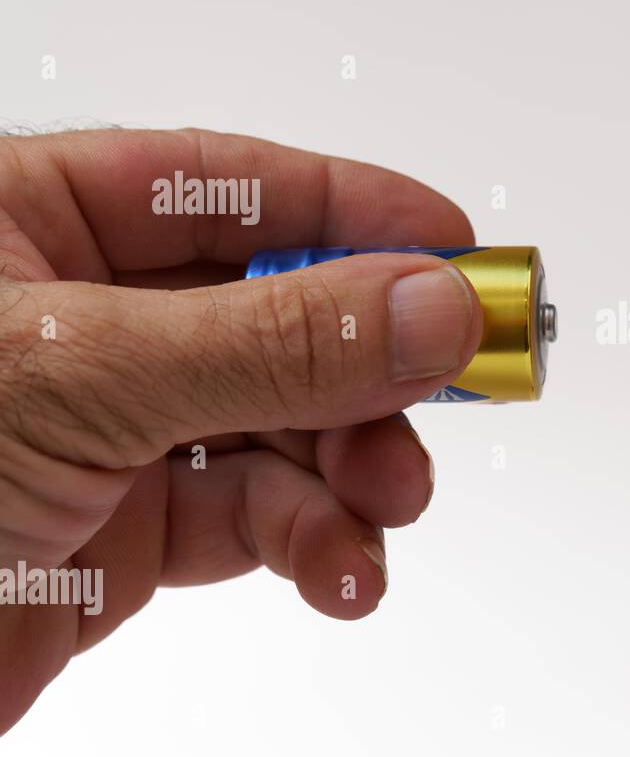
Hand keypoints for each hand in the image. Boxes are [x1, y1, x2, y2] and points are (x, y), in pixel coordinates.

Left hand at [0, 129, 481, 732]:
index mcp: (29, 225)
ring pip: (285, 428)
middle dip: (373, 362)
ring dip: (356, 469)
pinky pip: (259, 522)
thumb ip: (272, 340)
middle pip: (280, 315)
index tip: (458, 242)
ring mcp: (108, 433)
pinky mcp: (126, 537)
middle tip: (459, 386)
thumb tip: (428, 302)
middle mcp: (79, 324)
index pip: (227, 188)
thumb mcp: (78, 374)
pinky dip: (317, 545)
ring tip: (388, 502)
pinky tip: (341, 567)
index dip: (355, 208)